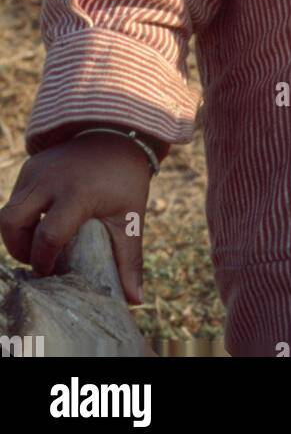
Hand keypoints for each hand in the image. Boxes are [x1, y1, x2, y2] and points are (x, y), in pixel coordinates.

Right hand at [0, 132, 152, 304]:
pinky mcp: (30, 166)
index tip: (52, 273)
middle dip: (18, 249)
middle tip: (38, 259)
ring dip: (18, 234)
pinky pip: (15, 198)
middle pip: (11, 223)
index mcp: (77, 194)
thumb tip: (134, 300)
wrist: (118, 134)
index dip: (43, 262)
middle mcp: (50, 180)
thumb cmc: (124, 180)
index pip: (47, 236)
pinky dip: (23, 215)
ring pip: (8, 212)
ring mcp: (37, 170)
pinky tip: (44, 220)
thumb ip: (129, 258)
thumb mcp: (130, 217)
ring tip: (41, 242)